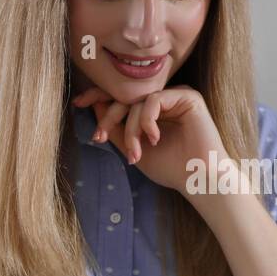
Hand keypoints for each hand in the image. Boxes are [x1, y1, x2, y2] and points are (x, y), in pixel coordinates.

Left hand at [71, 85, 228, 195]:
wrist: (199, 180)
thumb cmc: (171, 169)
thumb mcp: (133, 148)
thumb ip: (115, 129)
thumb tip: (93, 106)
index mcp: (153, 109)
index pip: (123, 96)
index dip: (99, 97)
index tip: (77, 103)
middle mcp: (165, 98)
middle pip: (127, 95)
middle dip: (109, 116)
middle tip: (100, 137)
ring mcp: (176, 96)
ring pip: (139, 100)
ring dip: (130, 128)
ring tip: (135, 152)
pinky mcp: (188, 96)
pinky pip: (154, 99)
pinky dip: (147, 120)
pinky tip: (153, 138)